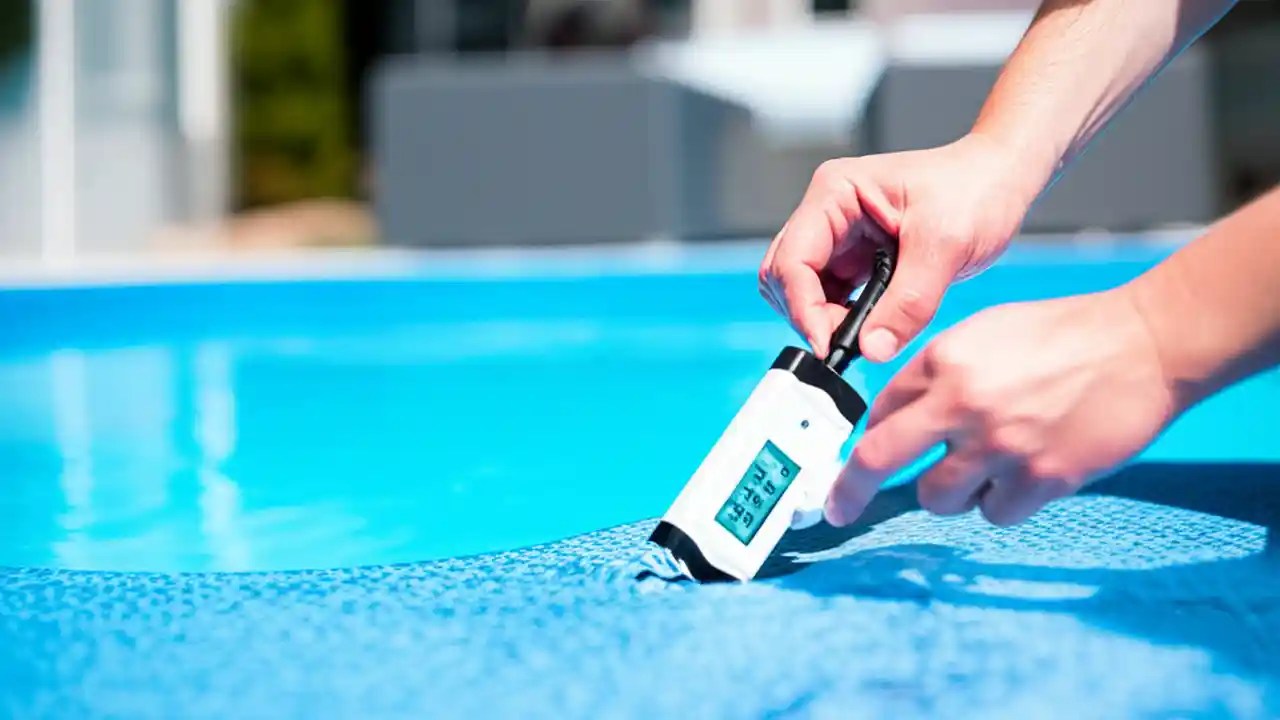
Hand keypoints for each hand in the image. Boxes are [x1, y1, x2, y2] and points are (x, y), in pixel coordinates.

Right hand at [759, 133, 1037, 361]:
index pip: (793, 259)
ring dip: (823, 321)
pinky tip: (872, 329)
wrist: (1002, 179)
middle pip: (785, 277)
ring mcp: (839, 238)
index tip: (827, 344)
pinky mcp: (855, 261)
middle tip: (848, 342)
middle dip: (808, 315)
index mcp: (836, 193)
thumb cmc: (976, 188)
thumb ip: (909, 300)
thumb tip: (872, 349)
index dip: (803, 307)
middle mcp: (828, 214)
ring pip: (802, 292)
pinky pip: (830, 299)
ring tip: (867, 334)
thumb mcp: (946, 245)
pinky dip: (842, 321)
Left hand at [826, 288, 1177, 526]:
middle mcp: (963, 403)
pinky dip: (1000, 504)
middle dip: (849, 491)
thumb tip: (894, 418)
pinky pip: (993, 515)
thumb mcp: (985, 333)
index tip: (854, 461)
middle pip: (879, 459)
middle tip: (835, 510)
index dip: (868, 437)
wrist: (1143, 346)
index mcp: (945, 360)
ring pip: (938, 498)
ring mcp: (1002, 445)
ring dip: (950, 492)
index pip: (881, 410)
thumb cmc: (1065, 336)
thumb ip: (936, 373)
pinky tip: (1021, 476)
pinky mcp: (1042, 479)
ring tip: (983, 467)